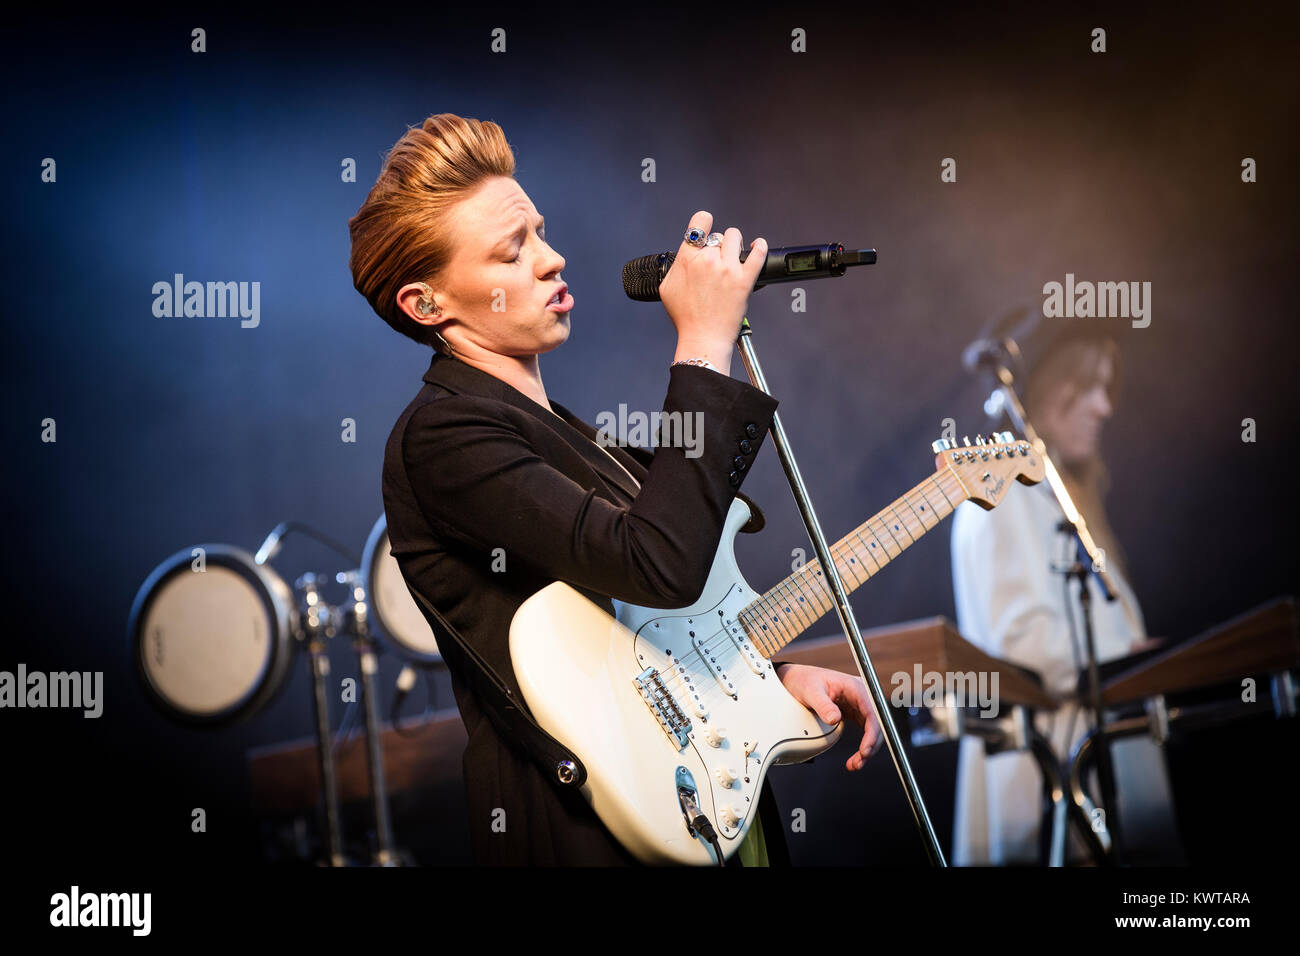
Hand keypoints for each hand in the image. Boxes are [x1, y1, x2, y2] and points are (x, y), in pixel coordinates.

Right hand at [660, 210, 766, 371]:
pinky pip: (758, 253)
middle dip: (718, 246)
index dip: (703, 222)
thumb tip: (685, 256)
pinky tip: (758, 246)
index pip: (698, 224)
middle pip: (718, 236)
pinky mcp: (744, 280)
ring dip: (735, 244)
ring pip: (736, 238)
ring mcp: (727, 269)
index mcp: (687, 259)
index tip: (706, 226)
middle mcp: (707, 260)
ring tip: (734, 256)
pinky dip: (760, 246)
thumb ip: (677, 266)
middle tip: (717, 261)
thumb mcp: (668, 287)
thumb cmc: (686, 317)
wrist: (703, 338)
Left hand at [776, 663, 882, 771]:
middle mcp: (862, 695)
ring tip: (855, 764)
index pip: (873, 711)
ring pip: (873, 729)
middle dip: (871, 745)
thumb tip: (834, 719)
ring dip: (868, 748)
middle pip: (877, 723)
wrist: (798, 679)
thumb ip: (822, 705)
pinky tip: (856, 758)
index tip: (865, 750)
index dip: (873, 733)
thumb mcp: (810, 691)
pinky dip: (863, 745)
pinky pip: (866, 731)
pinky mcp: (855, 712)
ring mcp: (860, 704)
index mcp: (855, 686)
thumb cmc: (805, 681)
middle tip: (858, 762)